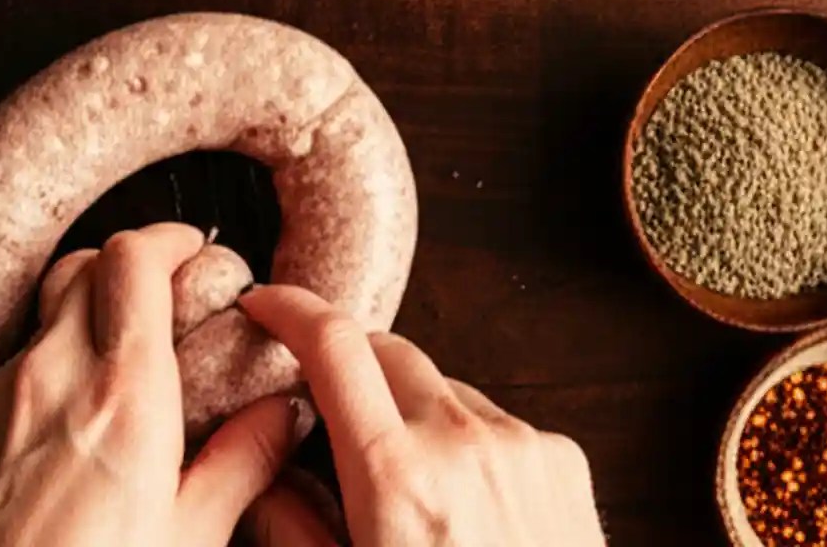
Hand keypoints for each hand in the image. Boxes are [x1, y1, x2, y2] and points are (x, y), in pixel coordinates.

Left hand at [0, 223, 305, 546]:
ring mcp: (3, 395)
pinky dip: (59, 351)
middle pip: (88, 262)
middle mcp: (54, 377)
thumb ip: (242, 461)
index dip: (170, 240)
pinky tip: (84, 404)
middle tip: (173, 292)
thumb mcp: (190, 537)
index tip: (195, 251)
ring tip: (132, 349)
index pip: (135, 261)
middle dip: (135, 262)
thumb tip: (283, 415)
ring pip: (51, 305)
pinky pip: (21, 354)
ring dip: (94, 304)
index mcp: (123, 397)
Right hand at [239, 286, 606, 546]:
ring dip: (408, 405)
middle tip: (323, 401)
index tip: (265, 303)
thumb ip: (291, 524)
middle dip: (346, 361)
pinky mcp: (562, 456)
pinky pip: (494, 419)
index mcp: (395, 478)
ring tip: (403, 477)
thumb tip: (264, 468)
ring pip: (440, 384)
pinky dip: (464, 437)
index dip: (290, 309)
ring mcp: (520, 444)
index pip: (333, 346)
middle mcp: (461, 442)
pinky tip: (463, 498)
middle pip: (385, 349)